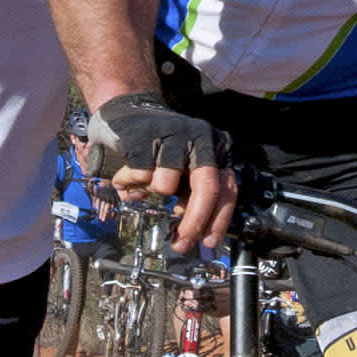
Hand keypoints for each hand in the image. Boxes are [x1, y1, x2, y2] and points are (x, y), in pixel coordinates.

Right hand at [83, 93, 235, 251]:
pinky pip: (140, 174)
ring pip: (165, 185)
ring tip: (146, 180)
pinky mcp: (145, 134)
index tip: (207, 242)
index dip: (218, 220)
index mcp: (216, 148)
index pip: (227, 188)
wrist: (129, 112)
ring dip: (152, 190)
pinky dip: (130, 180)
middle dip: (194, 221)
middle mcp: (201, 138)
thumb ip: (193, 197)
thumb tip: (195, 234)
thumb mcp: (185, 173)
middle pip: (206, 187)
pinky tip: (130, 168)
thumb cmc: (161, 151)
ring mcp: (174, 133)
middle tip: (181, 244)